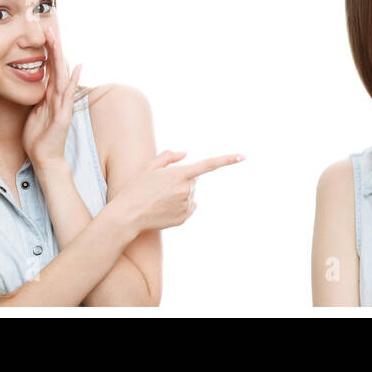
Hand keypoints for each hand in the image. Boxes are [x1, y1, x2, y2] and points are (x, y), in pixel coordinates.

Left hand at [22, 24, 79, 170]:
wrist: (44, 159)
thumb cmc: (38, 138)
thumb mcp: (34, 114)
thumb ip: (38, 99)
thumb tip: (37, 87)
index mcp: (50, 96)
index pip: (50, 69)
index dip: (48, 53)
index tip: (45, 35)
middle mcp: (58, 98)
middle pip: (57, 68)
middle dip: (54, 49)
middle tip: (50, 28)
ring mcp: (62, 106)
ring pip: (61, 77)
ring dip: (60, 58)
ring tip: (58, 41)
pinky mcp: (63, 116)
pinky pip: (67, 95)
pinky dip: (72, 81)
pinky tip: (76, 67)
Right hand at [116, 149, 244, 234]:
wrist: (128, 215)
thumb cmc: (137, 189)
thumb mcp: (150, 167)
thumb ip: (169, 156)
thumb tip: (186, 153)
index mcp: (180, 174)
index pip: (209, 164)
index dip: (227, 160)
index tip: (243, 156)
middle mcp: (186, 189)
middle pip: (194, 181)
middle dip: (183, 181)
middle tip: (162, 187)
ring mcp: (186, 204)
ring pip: (191, 194)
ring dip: (181, 194)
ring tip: (160, 199)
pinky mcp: (185, 218)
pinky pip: (189, 207)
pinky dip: (181, 206)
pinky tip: (165, 209)